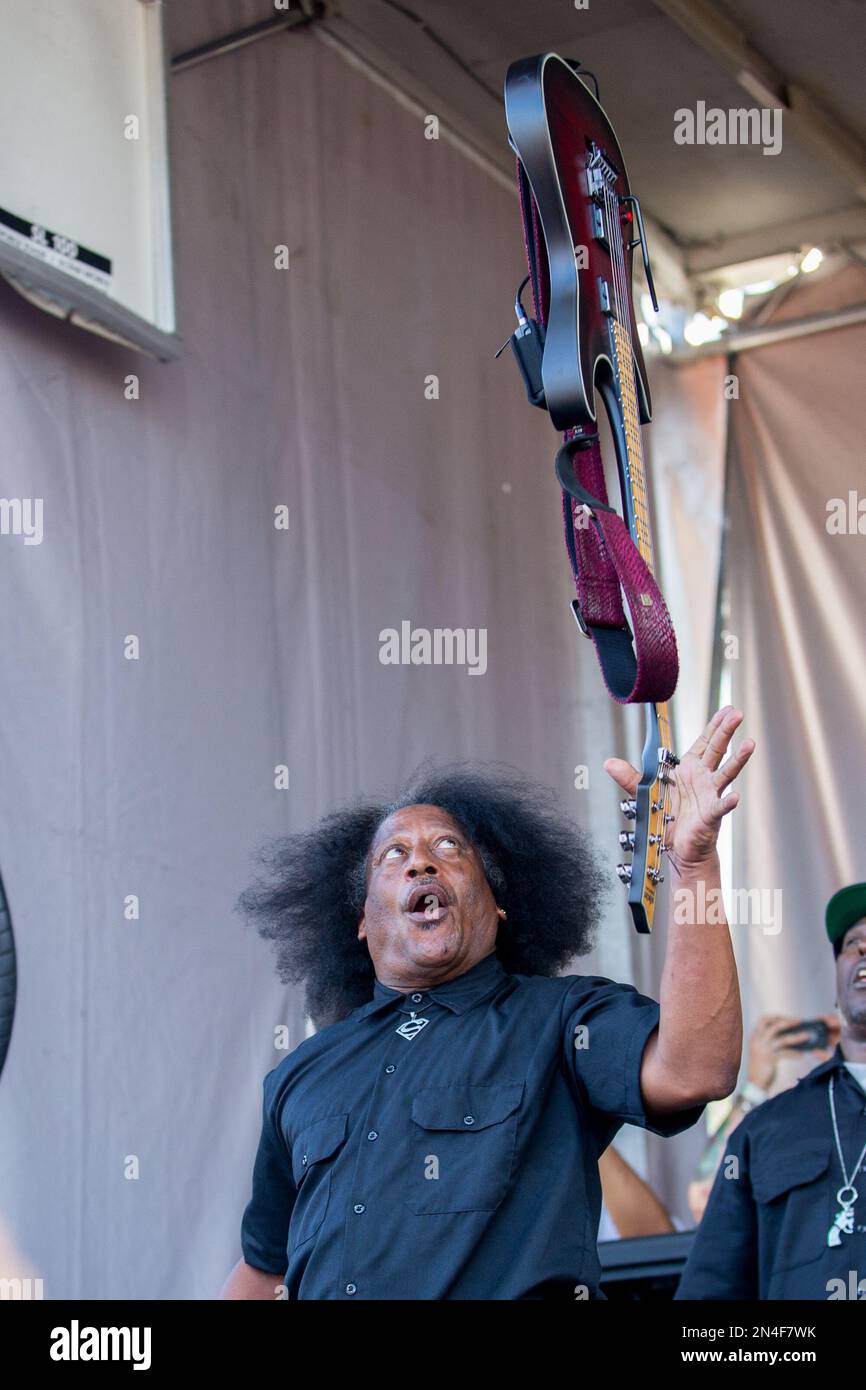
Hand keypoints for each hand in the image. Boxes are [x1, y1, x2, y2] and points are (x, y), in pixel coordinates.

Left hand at [603, 706, 755, 874]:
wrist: (677, 849)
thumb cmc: (666, 819)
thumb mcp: (645, 794)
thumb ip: (630, 777)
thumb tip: (608, 763)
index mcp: (688, 769)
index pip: (705, 742)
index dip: (715, 725)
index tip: (726, 709)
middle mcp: (703, 778)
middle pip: (717, 750)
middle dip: (726, 731)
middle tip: (736, 714)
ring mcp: (710, 795)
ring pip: (726, 773)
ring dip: (738, 759)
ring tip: (750, 744)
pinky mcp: (711, 815)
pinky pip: (720, 807)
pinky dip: (728, 802)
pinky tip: (735, 797)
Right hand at [748, 1013, 839, 1087]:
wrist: (754, 1084)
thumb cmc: (761, 1067)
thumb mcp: (763, 1051)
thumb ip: (771, 1041)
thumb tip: (790, 1034)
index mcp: (755, 1036)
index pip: (764, 1020)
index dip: (776, 1017)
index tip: (788, 1018)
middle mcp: (758, 1040)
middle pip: (774, 1025)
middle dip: (788, 1022)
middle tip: (800, 1021)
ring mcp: (763, 1049)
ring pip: (783, 1039)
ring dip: (796, 1037)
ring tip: (807, 1036)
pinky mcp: (770, 1059)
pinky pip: (785, 1052)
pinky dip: (794, 1053)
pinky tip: (801, 1055)